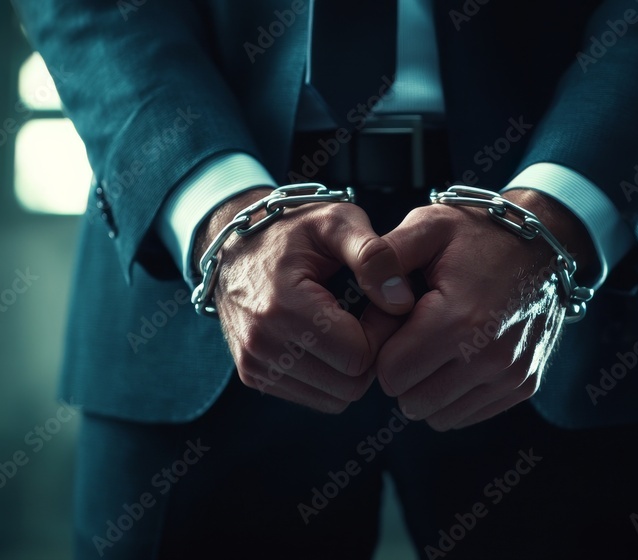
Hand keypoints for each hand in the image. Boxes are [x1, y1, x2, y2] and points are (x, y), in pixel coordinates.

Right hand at [195, 187, 414, 412]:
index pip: (358, 356)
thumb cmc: (295, 228)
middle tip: (372, 317)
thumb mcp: (338, 221)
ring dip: (352, 370)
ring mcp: (254, 366)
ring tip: (351, 327)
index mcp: (282, 308)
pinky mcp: (253, 376)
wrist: (236, 242)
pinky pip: (313, 398)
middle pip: (349, 385)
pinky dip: (331, 376)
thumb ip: (374, 256)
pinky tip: (330, 340)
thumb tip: (401, 302)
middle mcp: (261, 346)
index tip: (382, 304)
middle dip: (372, 355)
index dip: (382, 333)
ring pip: (334, 400)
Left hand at [373, 189, 597, 429]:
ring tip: (439, 343)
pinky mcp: (525, 384)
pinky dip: (457, 394)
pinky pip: (470, 415)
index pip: (391, 375)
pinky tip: (462, 355)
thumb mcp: (427, 227)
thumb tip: (362, 299)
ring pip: (440, 417)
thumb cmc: (477, 233)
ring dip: (430, 387)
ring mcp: (512, 375)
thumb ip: (383, 258)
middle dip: (404, 372)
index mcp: (458, 320)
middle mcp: (490, 357)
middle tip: (415, 334)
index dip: (383, 348)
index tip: (396, 321)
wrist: (543, 242)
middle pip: (412, 402)